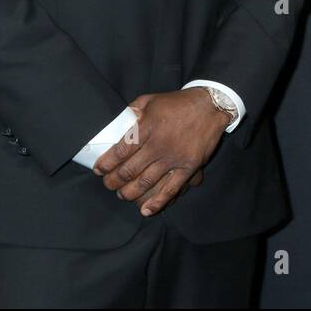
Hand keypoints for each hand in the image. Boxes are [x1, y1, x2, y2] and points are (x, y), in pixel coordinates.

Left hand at [94, 89, 229, 215]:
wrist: (211, 106)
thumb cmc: (178, 103)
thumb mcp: (151, 100)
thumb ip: (133, 111)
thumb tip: (117, 121)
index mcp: (147, 127)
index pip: (120, 151)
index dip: (106, 163)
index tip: (99, 169)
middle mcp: (158, 145)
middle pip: (129, 170)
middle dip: (113, 181)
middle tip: (108, 184)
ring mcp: (173, 158)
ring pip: (146, 182)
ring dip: (129, 192)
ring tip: (122, 195)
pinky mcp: (188, 167)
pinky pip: (171, 189)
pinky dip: (158, 202)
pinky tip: (146, 211)